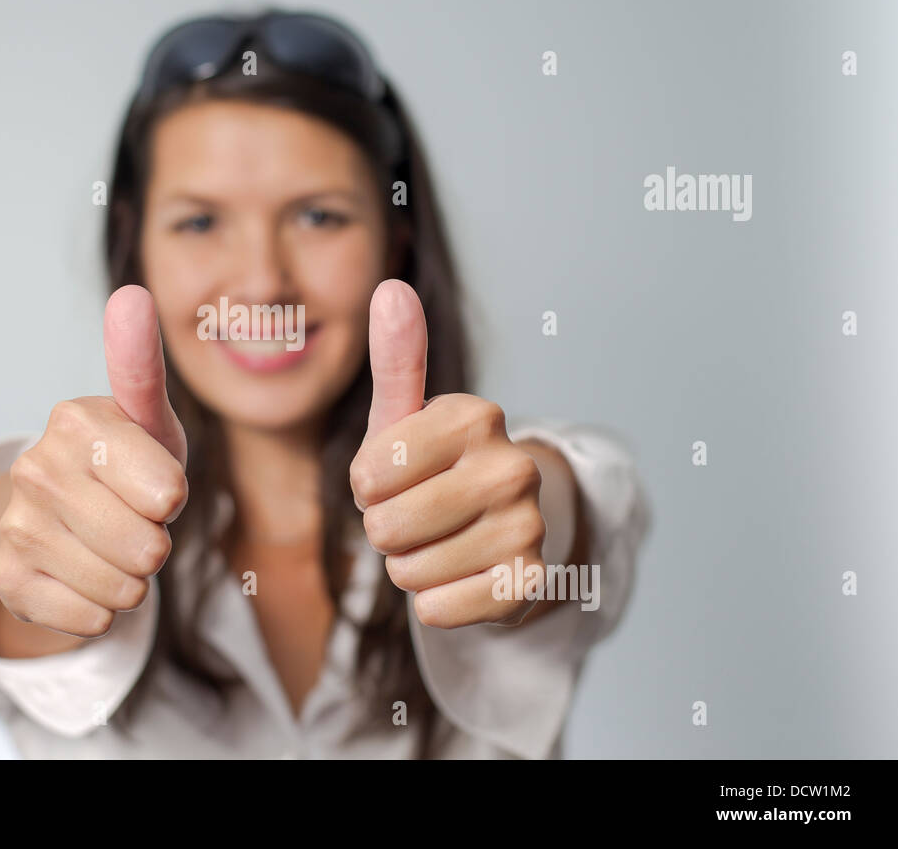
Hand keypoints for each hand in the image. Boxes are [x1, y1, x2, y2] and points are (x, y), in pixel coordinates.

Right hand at [0, 285, 188, 637]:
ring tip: (114, 548)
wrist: (66, 518)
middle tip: (134, 522)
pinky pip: (90, 618)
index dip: (172, 498)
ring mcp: (16, 523)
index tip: (154, 484)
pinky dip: (103, 609)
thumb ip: (143, 365)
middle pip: (148, 547)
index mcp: (75, 420)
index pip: (168, 492)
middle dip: (156, 545)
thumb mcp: (149, 421)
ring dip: (133, 580)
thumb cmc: (125, 465)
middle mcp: (35, 466)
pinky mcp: (7, 577)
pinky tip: (87, 578)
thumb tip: (131, 294)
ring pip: (122, 588)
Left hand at [349, 279, 547, 627]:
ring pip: (408, 572)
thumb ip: (396, 357)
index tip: (394, 474)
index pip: (370, 473)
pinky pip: (437, 609)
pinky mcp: (529, 583)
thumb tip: (391, 287)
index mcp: (475, 416)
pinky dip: (433, 601)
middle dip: (384, 529)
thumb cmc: (431, 466)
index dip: (367, 484)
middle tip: (415, 513)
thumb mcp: (405, 416)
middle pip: (387, 527)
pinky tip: (460, 573)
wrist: (495, 524)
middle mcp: (512, 466)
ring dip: (408, 565)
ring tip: (438, 540)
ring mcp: (529, 526)